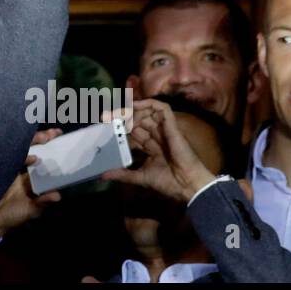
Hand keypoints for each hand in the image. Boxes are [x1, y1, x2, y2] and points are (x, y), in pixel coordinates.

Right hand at [0, 128, 63, 237]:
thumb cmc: (13, 216)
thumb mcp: (31, 210)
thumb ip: (42, 201)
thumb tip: (58, 195)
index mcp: (31, 179)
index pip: (43, 160)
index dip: (51, 151)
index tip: (60, 140)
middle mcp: (22, 171)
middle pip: (34, 150)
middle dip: (43, 140)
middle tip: (54, 133)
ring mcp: (11, 169)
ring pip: (23, 150)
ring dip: (35, 142)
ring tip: (46, 137)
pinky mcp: (1, 170)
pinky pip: (11, 160)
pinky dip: (23, 158)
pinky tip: (32, 159)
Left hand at [99, 99, 218, 203]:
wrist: (187, 185)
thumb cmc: (168, 182)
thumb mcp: (141, 177)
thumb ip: (123, 174)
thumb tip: (103, 175)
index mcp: (152, 147)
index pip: (135, 132)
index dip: (122, 127)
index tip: (107, 125)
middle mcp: (158, 136)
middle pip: (139, 120)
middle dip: (124, 117)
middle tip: (108, 116)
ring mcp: (165, 130)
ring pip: (148, 112)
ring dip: (134, 111)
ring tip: (120, 113)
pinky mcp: (172, 126)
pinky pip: (162, 109)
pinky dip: (149, 104)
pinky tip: (135, 105)